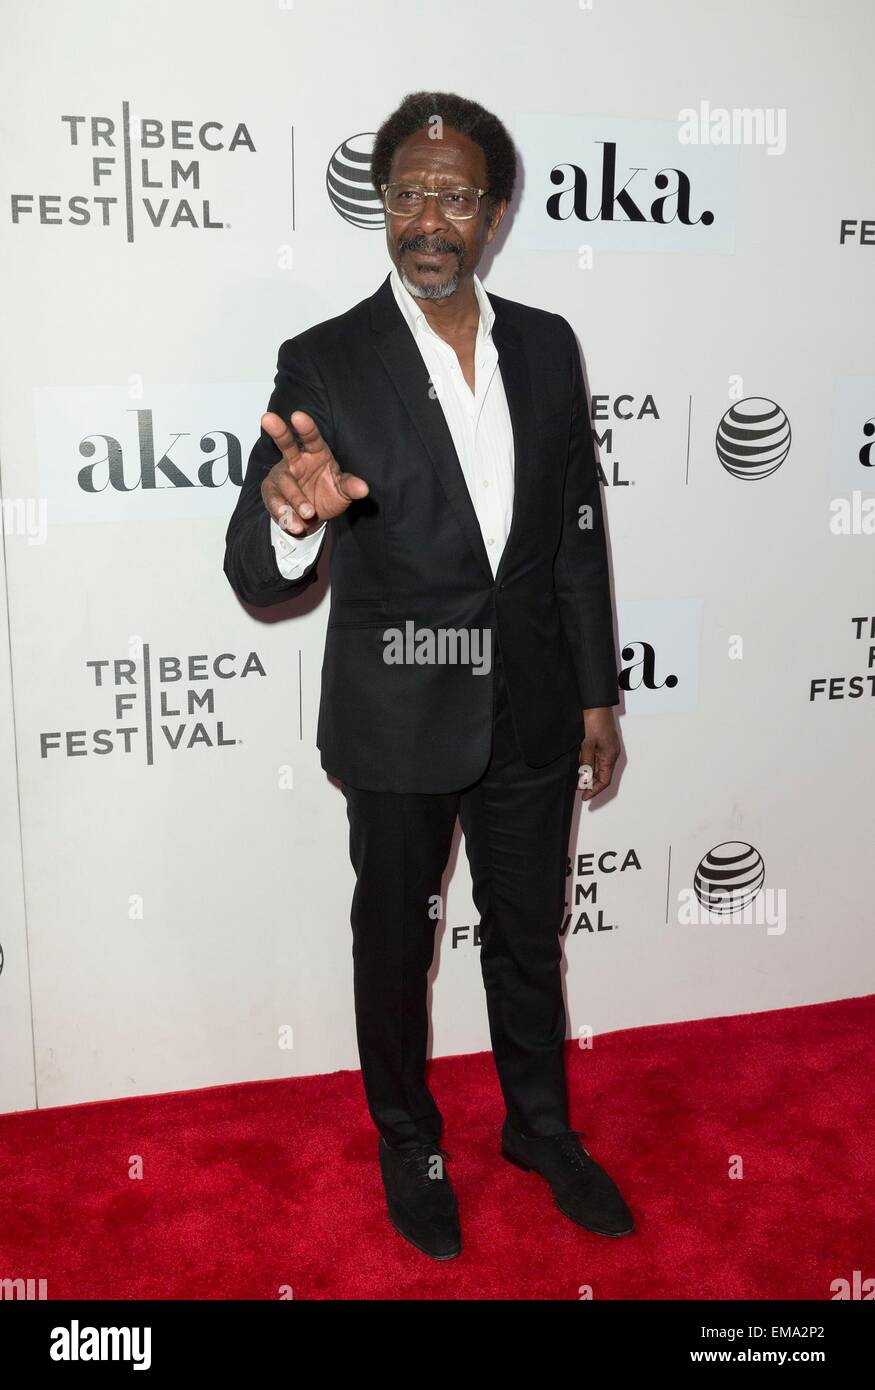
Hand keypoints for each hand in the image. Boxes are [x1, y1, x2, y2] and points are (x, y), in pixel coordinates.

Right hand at [260, 410, 368, 535]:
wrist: (311, 519)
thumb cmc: (327, 494)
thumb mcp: (342, 492)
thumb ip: (350, 487)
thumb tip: (363, 488)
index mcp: (316, 453)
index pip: (312, 438)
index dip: (306, 427)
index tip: (297, 416)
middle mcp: (296, 460)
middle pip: (286, 444)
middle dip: (278, 431)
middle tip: (267, 418)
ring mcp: (282, 476)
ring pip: (285, 481)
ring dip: (295, 498)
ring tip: (309, 513)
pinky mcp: (271, 493)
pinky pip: (275, 501)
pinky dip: (284, 514)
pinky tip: (294, 524)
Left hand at [578, 707, 618, 799]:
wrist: (595, 703)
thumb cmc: (593, 721)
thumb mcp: (586, 744)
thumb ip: (586, 762)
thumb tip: (584, 780)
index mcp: (610, 756)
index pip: (604, 780)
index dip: (594, 790)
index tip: (584, 797)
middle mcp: (611, 754)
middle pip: (602, 775)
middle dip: (590, 784)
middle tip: (576, 789)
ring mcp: (607, 748)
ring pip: (598, 767)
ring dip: (588, 774)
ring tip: (576, 779)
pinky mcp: (602, 742)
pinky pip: (596, 758)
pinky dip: (588, 765)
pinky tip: (579, 766)